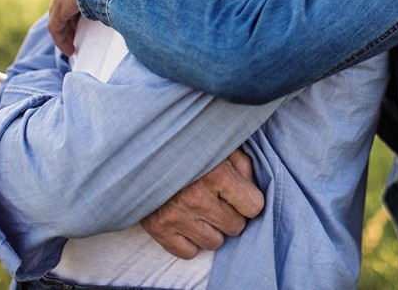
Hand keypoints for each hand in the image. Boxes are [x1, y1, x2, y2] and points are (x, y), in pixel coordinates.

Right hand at [141, 148, 264, 257]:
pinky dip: (190, 241)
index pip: (254, 206)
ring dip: (212, 229)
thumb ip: (243, 166)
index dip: (249, 200)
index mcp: (216, 174)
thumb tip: (254, 191)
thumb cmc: (189, 145)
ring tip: (202, 209)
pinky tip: (187, 221)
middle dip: (231, 214)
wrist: (143, 150)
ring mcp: (176, 216)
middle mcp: (196, 198)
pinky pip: (189, 253)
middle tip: (218, 199)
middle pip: (236, 227)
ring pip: (214, 242)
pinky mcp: (158, 229)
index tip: (240, 193)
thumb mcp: (222, 145)